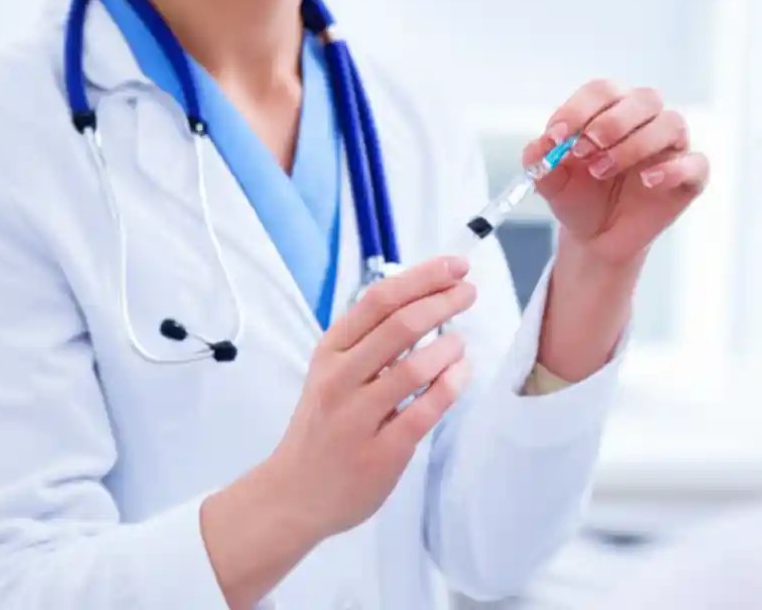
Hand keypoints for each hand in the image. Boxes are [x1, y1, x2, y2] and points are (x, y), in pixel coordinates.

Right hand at [270, 256, 475, 538]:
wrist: (292, 494)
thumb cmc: (323, 427)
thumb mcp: (332, 374)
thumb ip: (370, 342)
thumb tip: (425, 300)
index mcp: (330, 352)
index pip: (378, 300)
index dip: (422, 277)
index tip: (455, 266)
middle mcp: (340, 379)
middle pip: (399, 325)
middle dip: (443, 300)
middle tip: (469, 292)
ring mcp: (358, 416)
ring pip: (415, 367)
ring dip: (449, 346)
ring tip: (461, 342)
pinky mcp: (381, 451)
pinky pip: (426, 410)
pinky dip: (451, 385)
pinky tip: (461, 373)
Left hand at [526, 80, 709, 266]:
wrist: (596, 238)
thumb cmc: (579, 198)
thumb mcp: (551, 182)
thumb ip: (540, 160)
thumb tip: (541, 146)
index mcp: (612, 110)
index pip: (604, 91)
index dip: (579, 109)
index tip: (556, 136)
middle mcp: (646, 121)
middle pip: (643, 98)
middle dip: (611, 122)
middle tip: (584, 151)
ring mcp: (671, 148)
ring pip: (670, 123)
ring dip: (634, 144)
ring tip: (602, 171)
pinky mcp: (689, 178)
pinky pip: (696, 163)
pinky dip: (673, 169)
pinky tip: (647, 182)